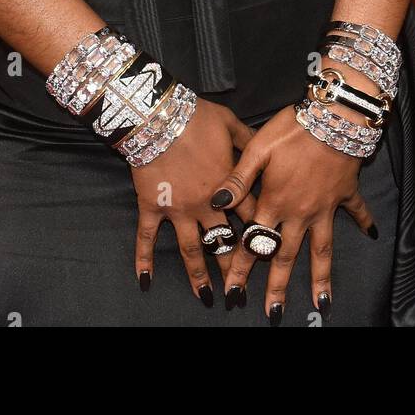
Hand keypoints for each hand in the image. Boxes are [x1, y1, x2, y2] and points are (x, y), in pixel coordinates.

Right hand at [129, 97, 255, 306]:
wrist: (159, 116)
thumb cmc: (196, 117)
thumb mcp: (229, 123)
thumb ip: (248, 138)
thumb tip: (264, 142)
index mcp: (228, 185)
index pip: (251, 216)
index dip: (262, 234)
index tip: (270, 253)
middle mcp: (206, 204)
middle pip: (224, 242)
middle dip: (234, 268)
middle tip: (241, 292)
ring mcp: (178, 209)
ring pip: (192, 250)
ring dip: (200, 276)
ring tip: (208, 298)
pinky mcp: (152, 207)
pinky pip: (146, 238)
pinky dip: (144, 260)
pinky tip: (145, 282)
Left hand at [208, 103, 377, 322]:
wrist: (334, 116)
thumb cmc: (292, 128)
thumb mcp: (258, 148)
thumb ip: (238, 178)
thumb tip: (217, 202)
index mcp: (275, 201)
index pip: (254, 241)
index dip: (242, 267)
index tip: (234, 291)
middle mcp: (300, 211)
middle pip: (286, 254)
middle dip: (278, 286)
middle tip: (273, 314)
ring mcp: (325, 206)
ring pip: (321, 249)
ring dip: (321, 277)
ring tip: (322, 304)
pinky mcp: (345, 193)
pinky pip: (356, 212)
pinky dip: (364, 222)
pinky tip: (372, 235)